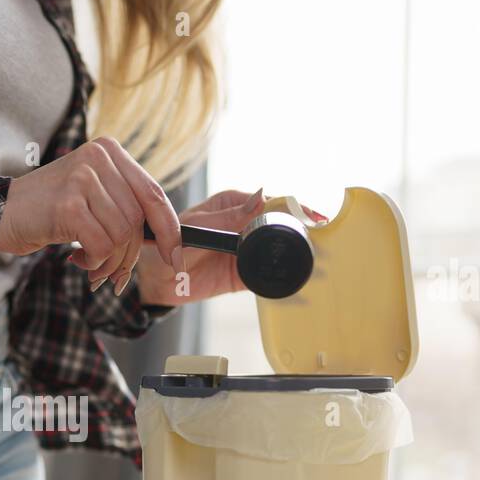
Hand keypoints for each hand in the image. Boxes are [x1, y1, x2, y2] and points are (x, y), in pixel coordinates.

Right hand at [0, 137, 183, 293]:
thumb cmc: (48, 211)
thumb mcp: (92, 197)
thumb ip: (124, 206)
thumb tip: (165, 239)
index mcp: (109, 152)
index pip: (153, 194)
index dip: (169, 230)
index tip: (175, 257)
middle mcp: (98, 158)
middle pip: (137, 219)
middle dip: (128, 255)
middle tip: (112, 273)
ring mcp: (82, 179)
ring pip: (121, 235)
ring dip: (108, 261)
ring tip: (89, 264)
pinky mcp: (68, 204)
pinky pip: (101, 245)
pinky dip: (93, 261)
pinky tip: (76, 258)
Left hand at [133, 188, 327, 306]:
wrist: (154, 278)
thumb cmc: (167, 241)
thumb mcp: (196, 227)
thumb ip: (228, 217)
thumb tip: (262, 197)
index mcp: (233, 204)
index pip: (271, 201)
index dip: (296, 206)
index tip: (315, 215)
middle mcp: (243, 224)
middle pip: (280, 224)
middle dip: (304, 231)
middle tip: (325, 239)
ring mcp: (245, 250)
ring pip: (277, 250)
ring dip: (298, 254)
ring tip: (321, 262)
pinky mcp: (242, 274)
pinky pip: (265, 276)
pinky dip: (281, 279)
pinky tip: (300, 282)